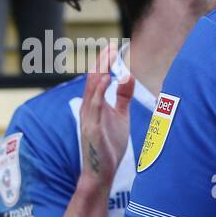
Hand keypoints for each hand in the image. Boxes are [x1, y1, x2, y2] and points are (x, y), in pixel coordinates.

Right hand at [78, 47, 129, 191]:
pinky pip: (95, 106)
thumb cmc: (110, 144)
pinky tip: (105, 79)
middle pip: (93, 79)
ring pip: (92, 89)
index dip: (104, 62)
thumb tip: (128, 76)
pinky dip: (99, 91)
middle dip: (102, 62)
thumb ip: (123, 97)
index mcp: (94, 104)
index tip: (113, 46)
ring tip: (108, 56)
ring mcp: (88, 117)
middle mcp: (88, 107)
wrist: (102, 171)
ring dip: (100, 72)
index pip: (97, 78)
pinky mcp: (91, 128)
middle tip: (111, 45)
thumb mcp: (120, 116)